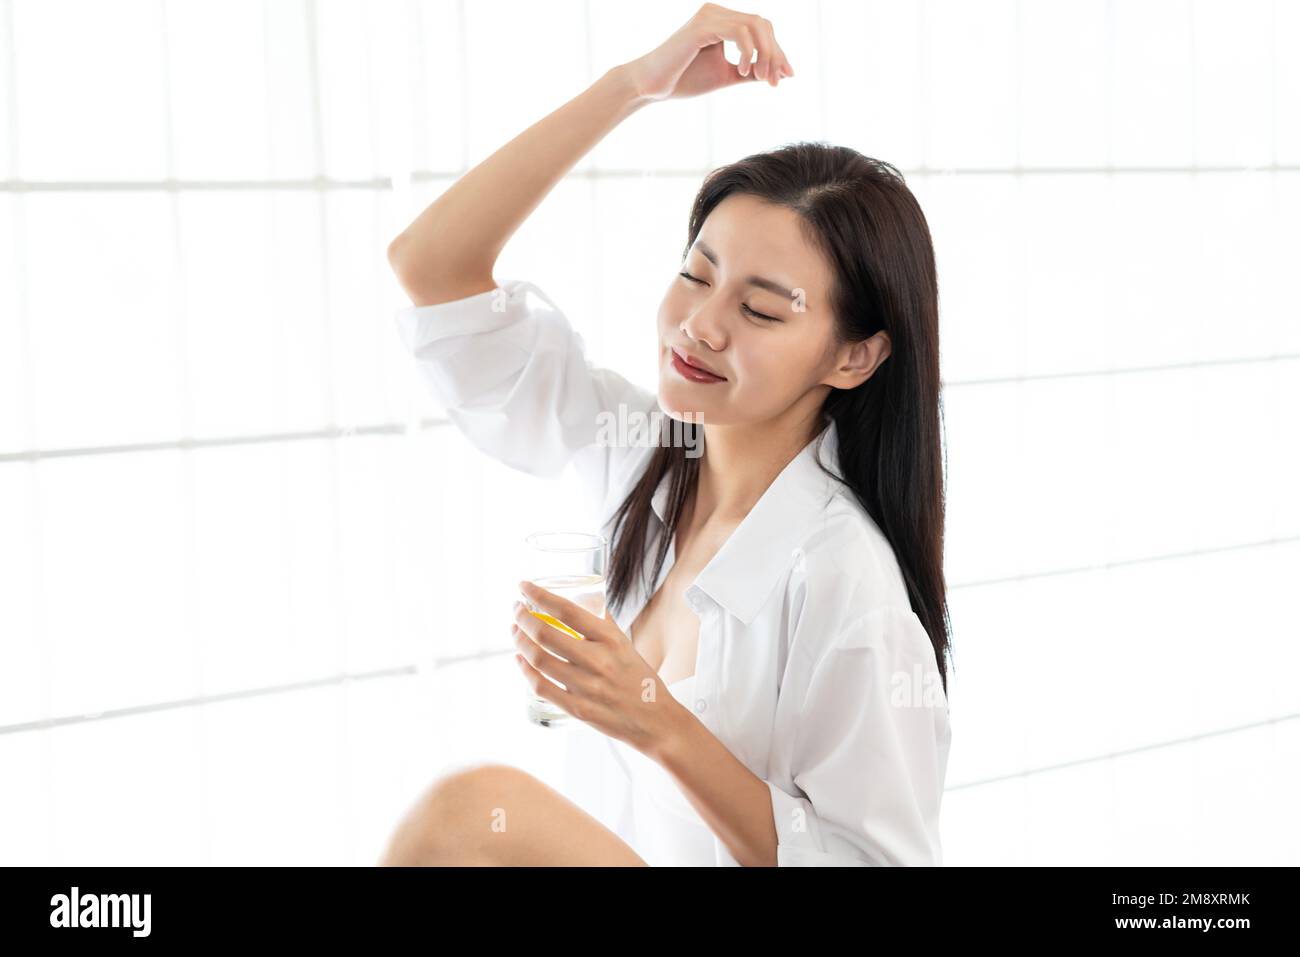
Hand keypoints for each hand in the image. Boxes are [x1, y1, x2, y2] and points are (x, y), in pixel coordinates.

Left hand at [512, 581, 688, 754]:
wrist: (656, 721)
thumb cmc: (640, 679)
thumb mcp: (625, 644)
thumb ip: (601, 624)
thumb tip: (582, 600)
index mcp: (611, 639)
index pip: (567, 610)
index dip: (539, 595)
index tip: (523, 586)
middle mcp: (598, 661)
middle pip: (546, 633)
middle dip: (522, 617)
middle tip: (516, 610)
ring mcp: (586, 687)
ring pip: (539, 659)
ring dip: (520, 641)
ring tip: (515, 631)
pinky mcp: (578, 709)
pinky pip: (541, 687)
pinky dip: (525, 670)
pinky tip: (520, 660)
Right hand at [622, 3, 794, 101]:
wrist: (652, 86)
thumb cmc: (683, 80)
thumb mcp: (725, 75)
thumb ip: (750, 72)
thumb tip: (780, 73)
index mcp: (722, 21)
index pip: (761, 28)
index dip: (778, 51)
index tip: (786, 77)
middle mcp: (716, 12)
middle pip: (763, 24)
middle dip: (775, 54)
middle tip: (774, 81)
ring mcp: (709, 16)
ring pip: (755, 25)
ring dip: (765, 54)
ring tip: (759, 78)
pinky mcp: (702, 27)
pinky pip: (738, 32)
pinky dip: (748, 52)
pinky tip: (744, 71)